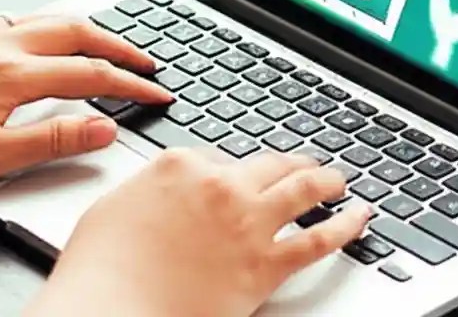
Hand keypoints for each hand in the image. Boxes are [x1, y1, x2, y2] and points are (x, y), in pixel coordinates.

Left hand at [0, 14, 171, 187]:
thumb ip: (55, 138)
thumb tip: (105, 127)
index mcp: (11, 74)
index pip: (91, 74)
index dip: (132, 85)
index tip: (158, 92)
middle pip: (77, 32)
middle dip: (119, 45)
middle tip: (146, 60)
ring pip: (47, 18)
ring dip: (86, 31)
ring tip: (108, 46)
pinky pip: (14, 19)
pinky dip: (44, 26)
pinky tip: (43, 40)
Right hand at [26, 150, 370, 316]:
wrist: (107, 309)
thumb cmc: (99, 269)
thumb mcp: (113, 208)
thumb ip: (148, 191)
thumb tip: (161, 193)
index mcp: (180, 165)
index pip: (221, 155)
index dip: (233, 168)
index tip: (240, 175)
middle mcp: (221, 185)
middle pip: (269, 164)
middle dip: (291, 164)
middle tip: (304, 166)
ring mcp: (247, 222)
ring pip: (303, 189)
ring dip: (327, 181)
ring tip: (338, 181)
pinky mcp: (265, 264)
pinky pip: (319, 239)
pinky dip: (346, 226)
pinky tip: (358, 218)